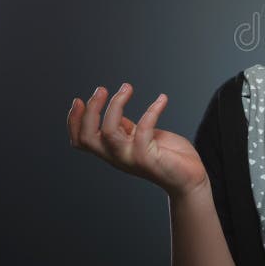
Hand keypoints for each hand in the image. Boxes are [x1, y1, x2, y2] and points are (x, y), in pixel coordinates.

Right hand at [67, 84, 207, 199]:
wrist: (189, 178)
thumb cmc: (168, 156)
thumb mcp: (141, 138)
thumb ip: (126, 129)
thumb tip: (115, 112)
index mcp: (112, 151)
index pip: (81, 140)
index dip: (74, 121)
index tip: (78, 100)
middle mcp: (116, 157)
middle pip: (88, 136)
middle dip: (91, 110)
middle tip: (102, 89)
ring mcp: (130, 158)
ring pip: (109, 132)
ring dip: (116, 105)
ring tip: (127, 87)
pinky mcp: (148, 158)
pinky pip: (144, 129)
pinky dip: (152, 109)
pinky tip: (162, 99)